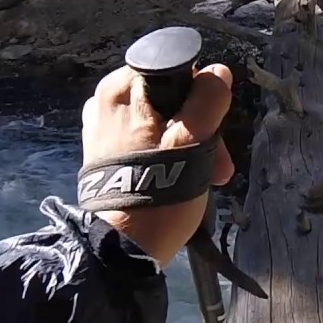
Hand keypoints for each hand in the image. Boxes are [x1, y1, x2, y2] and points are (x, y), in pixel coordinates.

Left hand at [80, 63, 233, 265]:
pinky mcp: (106, 154)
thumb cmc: (158, 194)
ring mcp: (103, 129)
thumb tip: (218, 72)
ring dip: (191, 146)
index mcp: (121, 89)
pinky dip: (169, 155)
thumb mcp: (191, 144)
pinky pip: (149, 141)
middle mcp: (105, 102)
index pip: (177, 71)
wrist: (122, 251)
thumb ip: (207, 101)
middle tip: (219, 165)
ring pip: (163, 122)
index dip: (203, 98)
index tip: (217, 131)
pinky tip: (181, 178)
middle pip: (171, 100)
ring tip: (207, 178)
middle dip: (201, 130)